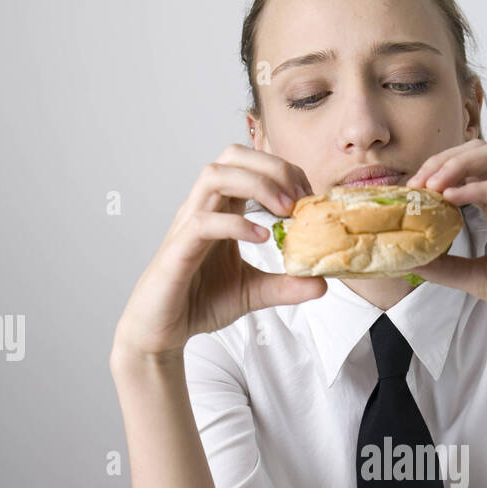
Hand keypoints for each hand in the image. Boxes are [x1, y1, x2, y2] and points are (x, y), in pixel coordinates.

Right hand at [112, 143, 326, 360]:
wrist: (163, 331)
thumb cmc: (199, 302)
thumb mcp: (254, 292)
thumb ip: (286, 285)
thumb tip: (323, 284)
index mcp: (220, 209)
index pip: (249, 165)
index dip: (283, 171)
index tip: (310, 195)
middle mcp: (202, 208)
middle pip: (232, 156)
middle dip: (273, 167)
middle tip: (302, 196)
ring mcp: (187, 226)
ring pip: (214, 175)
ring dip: (256, 184)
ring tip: (285, 211)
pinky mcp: (177, 250)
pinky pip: (204, 221)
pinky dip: (236, 224)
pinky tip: (263, 238)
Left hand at [406, 140, 486, 337]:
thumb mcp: (482, 278)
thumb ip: (448, 266)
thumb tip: (410, 259)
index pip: (470, 169)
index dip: (438, 172)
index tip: (410, 190)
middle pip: (482, 151)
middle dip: (445, 160)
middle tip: (417, 183)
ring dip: (461, 164)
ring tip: (432, 184)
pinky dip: (482, 187)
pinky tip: (456, 197)